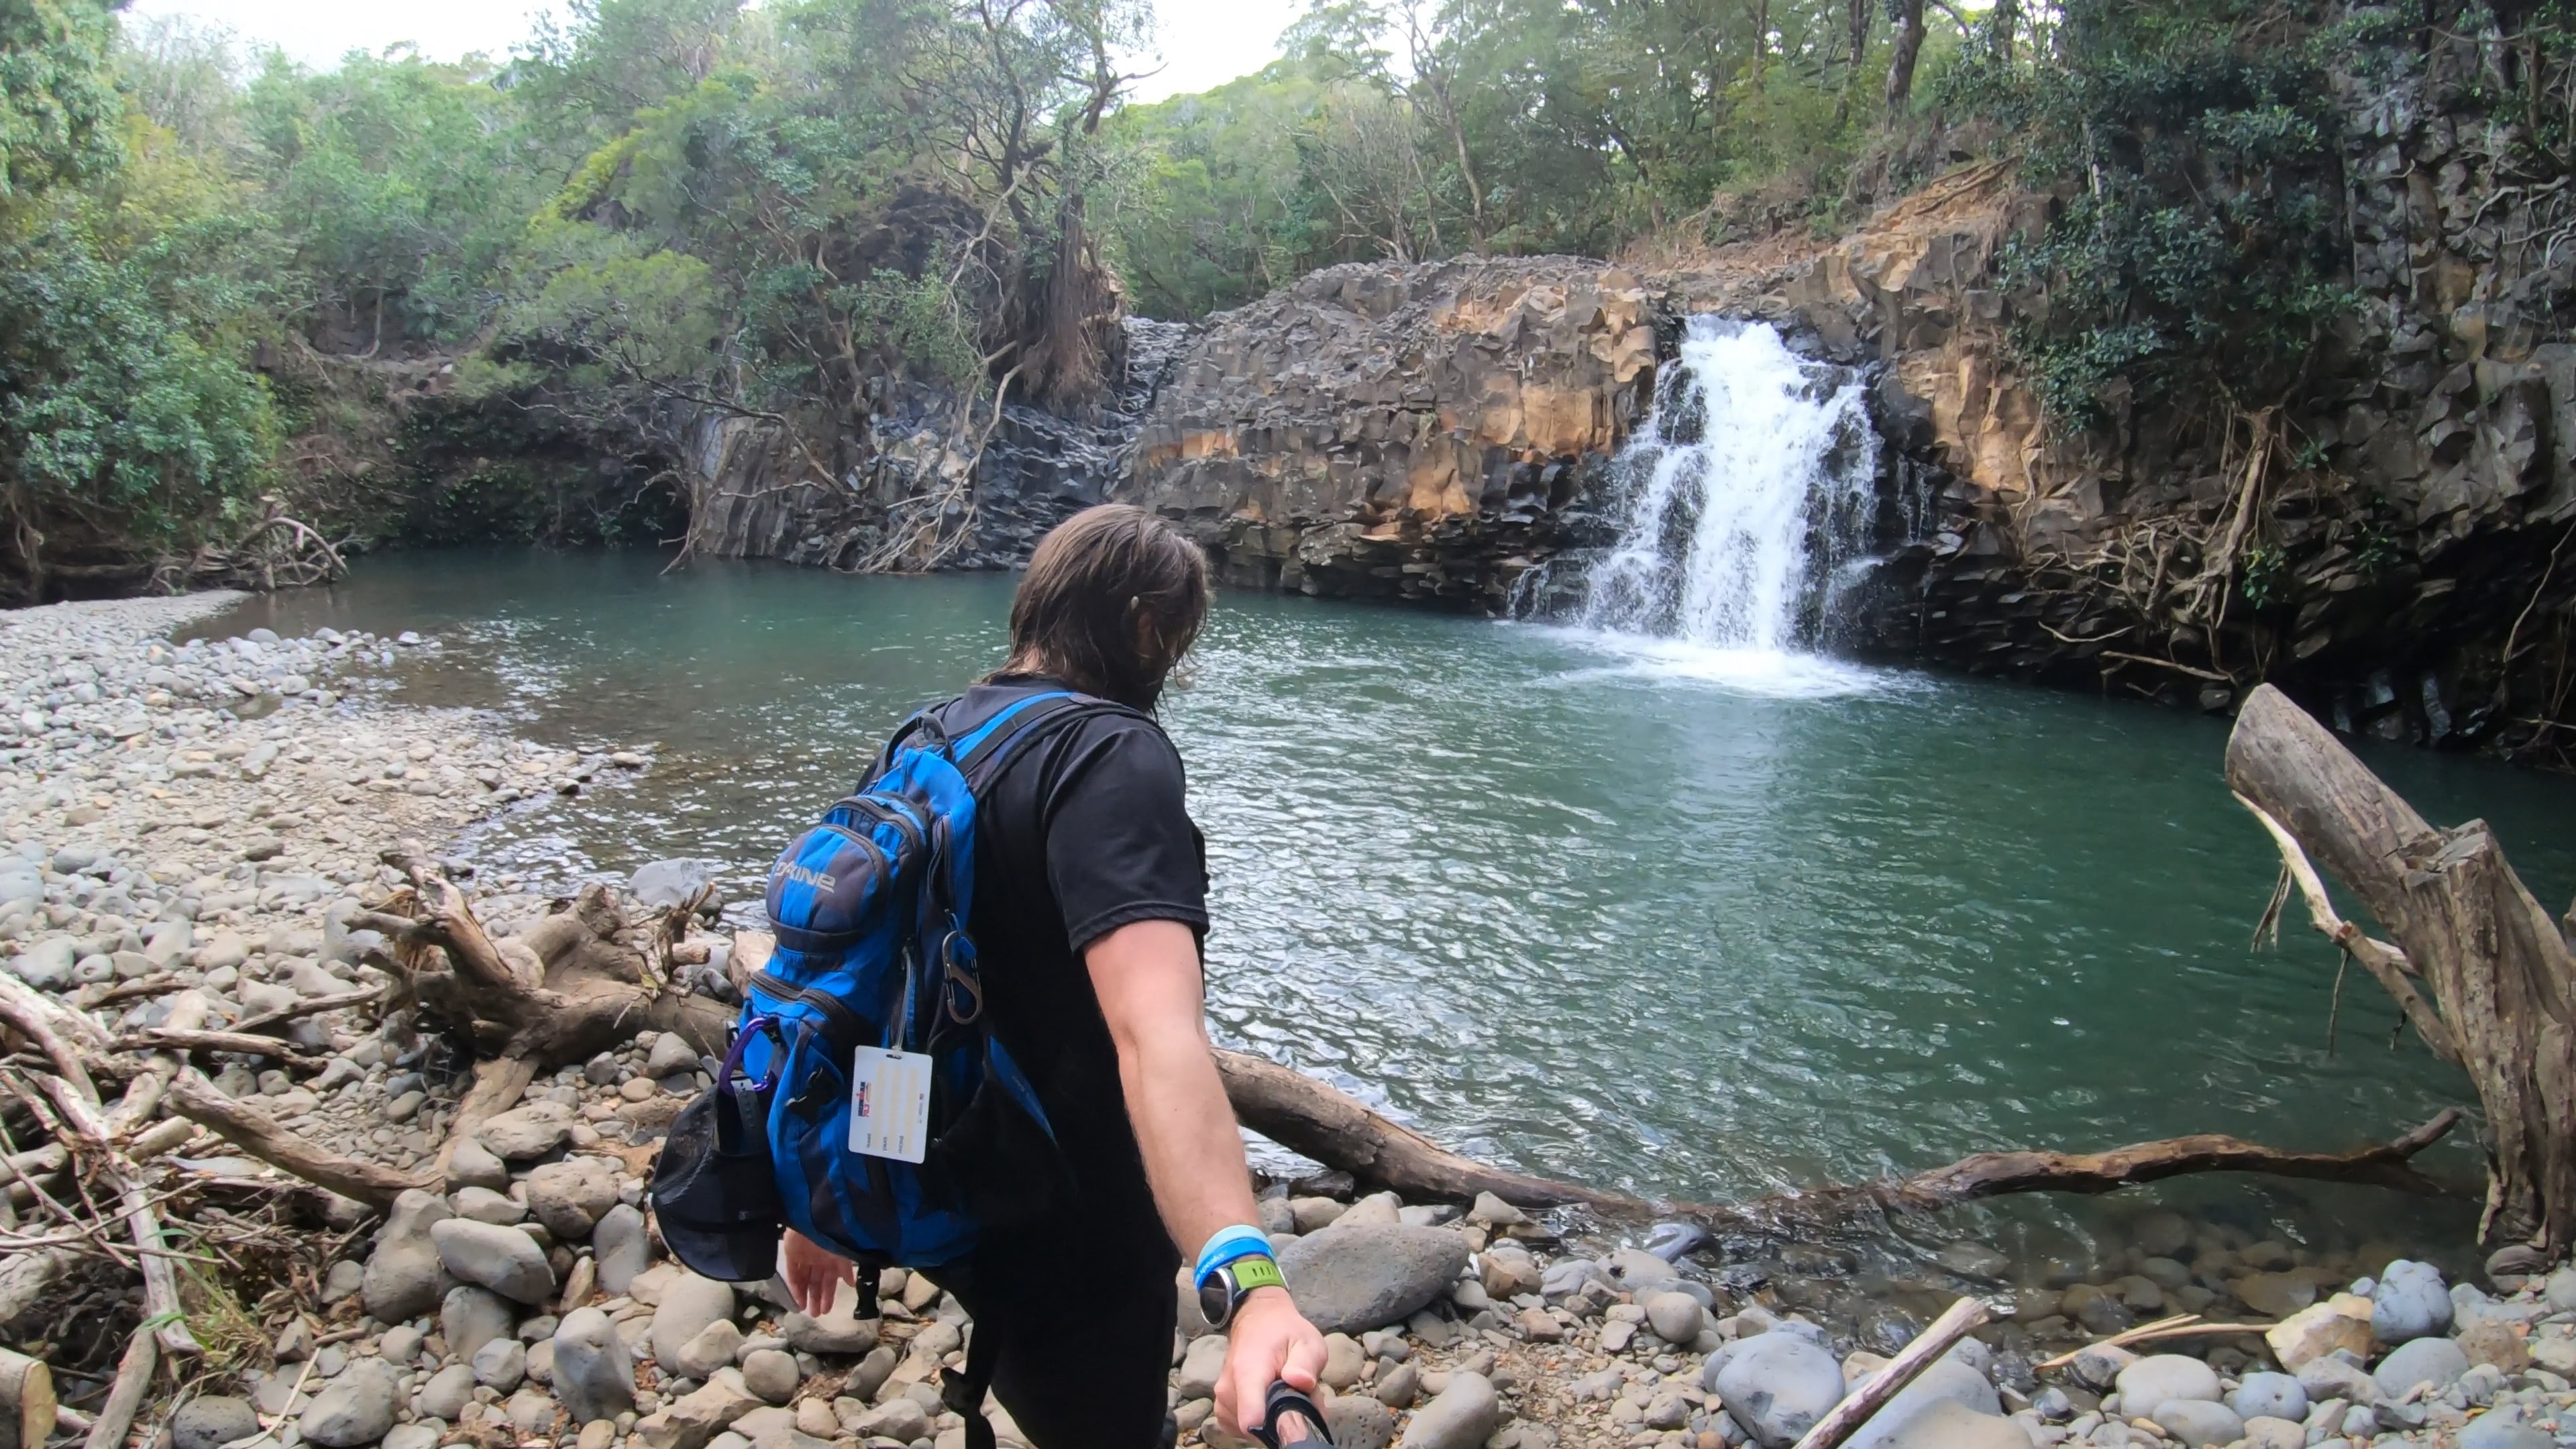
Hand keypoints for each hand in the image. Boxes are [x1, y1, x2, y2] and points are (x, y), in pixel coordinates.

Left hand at [780, 1228, 854, 1316]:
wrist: (814, 1218)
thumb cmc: (832, 1235)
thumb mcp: (843, 1253)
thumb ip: (846, 1269)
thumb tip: (852, 1284)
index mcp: (832, 1258)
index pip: (830, 1281)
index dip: (829, 1295)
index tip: (827, 1310)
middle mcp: (818, 1259)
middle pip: (817, 1283)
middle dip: (817, 1298)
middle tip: (816, 1315)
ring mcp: (804, 1257)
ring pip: (804, 1280)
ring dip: (805, 1295)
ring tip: (806, 1311)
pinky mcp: (791, 1254)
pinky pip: (792, 1273)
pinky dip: (794, 1287)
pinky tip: (797, 1299)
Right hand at [1215, 1287, 1326, 1439]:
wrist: (1258, 1321)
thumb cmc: (1285, 1333)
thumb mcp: (1307, 1341)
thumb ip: (1305, 1363)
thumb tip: (1301, 1381)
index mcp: (1248, 1370)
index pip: (1250, 1415)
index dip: (1274, 1428)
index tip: (1291, 1424)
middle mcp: (1228, 1389)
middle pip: (1258, 1427)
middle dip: (1282, 1419)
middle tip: (1299, 1397)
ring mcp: (1221, 1400)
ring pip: (1252, 1430)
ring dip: (1272, 1420)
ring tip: (1284, 1395)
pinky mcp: (1221, 1409)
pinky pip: (1242, 1429)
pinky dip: (1259, 1422)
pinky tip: (1269, 1402)